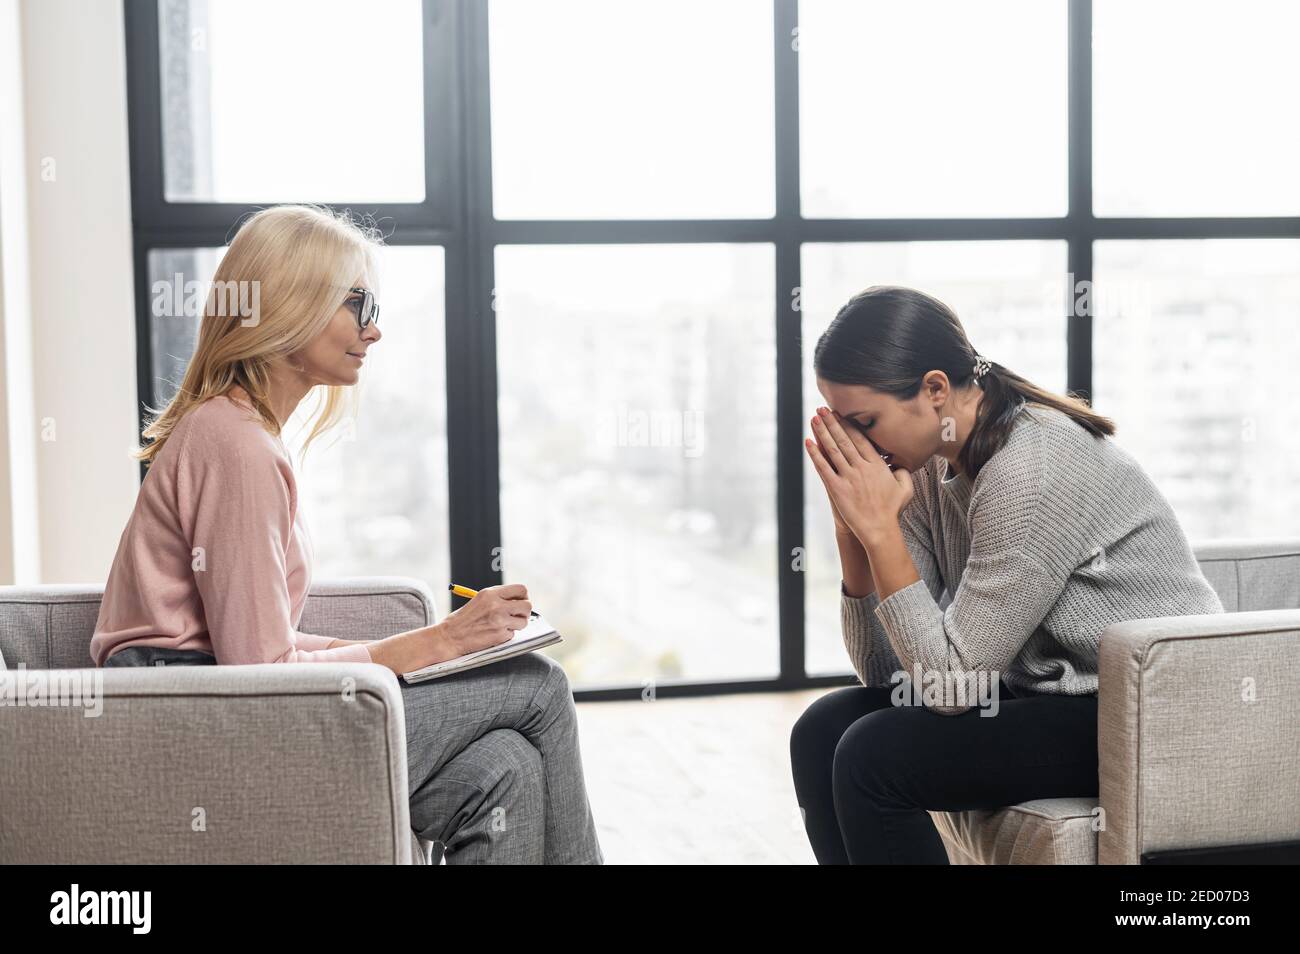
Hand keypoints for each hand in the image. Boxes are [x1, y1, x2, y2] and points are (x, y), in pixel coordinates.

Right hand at [441, 583, 532, 655]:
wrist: (449, 637)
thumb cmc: (462, 620)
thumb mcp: (479, 600)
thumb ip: (498, 598)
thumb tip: (518, 600)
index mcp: (490, 593)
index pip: (521, 589)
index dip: (524, 597)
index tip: (521, 602)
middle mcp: (496, 605)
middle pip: (527, 605)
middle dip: (525, 612)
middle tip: (518, 616)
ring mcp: (499, 621)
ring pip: (524, 622)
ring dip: (517, 626)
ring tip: (503, 626)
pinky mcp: (499, 635)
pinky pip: (513, 634)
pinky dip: (506, 635)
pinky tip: (494, 634)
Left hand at [805, 406, 912, 543]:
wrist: (880, 530)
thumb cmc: (892, 510)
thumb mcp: (905, 488)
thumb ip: (902, 471)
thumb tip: (899, 462)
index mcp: (877, 464)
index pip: (861, 438)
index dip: (849, 424)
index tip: (841, 413)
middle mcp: (862, 467)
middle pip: (844, 439)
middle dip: (832, 422)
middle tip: (822, 408)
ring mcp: (848, 477)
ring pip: (833, 449)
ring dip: (822, 432)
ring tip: (814, 418)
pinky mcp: (837, 489)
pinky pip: (823, 468)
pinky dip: (815, 454)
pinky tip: (807, 442)